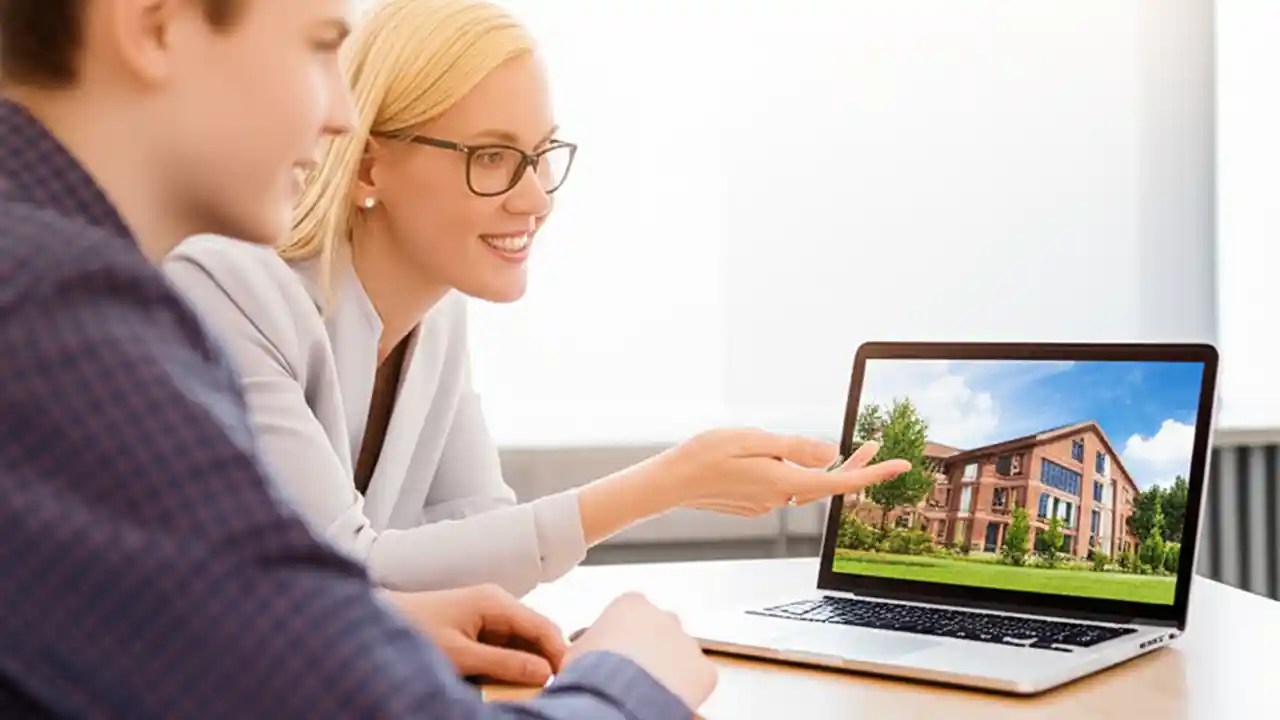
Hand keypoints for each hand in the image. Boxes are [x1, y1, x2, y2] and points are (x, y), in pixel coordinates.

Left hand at [385, 585, 566, 685]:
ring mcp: (488, 615)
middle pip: (537, 634)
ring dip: (528, 664)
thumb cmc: (416, 631)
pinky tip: (510, 681)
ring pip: (523, 642)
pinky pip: (505, 646)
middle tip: (553, 689)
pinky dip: (511, 663)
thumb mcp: (462, 655)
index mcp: (496, 602)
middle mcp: (497, 603)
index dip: (560, 653)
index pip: (543, 626)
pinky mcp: (478, 627)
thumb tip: (544, 672)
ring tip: (534, 688)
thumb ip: (505, 663)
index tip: (569, 679)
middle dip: (546, 660)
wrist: (381, 621)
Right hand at [564, 592, 716, 711]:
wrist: (613, 697)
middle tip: (635, 673)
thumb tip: (587, 656)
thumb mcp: (578, 651)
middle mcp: (663, 617)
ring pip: (681, 654)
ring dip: (670, 668)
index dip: (624, 636)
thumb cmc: (592, 672)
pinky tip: (667, 699)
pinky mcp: (703, 670)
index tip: (617, 653)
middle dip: (652, 648)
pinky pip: (698, 678)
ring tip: (649, 691)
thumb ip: (591, 644)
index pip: (632, 613)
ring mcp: (686, 642)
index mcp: (631, 604)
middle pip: (661, 630)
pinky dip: (688, 689)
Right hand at [661, 430, 910, 515]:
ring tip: (842, 446)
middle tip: (875, 444)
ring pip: (807, 484)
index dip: (874, 473)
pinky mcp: (756, 503)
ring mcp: (767, 504)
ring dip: (826, 467)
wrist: (670, 481)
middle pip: (829, 484)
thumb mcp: (753, 440)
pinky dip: (797, 471)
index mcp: (783, 482)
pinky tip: (784, 455)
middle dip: (856, 466)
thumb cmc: (704, 455)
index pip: (840, 481)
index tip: (901, 465)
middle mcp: (779, 498)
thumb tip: (832, 454)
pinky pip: (786, 486)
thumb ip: (795, 447)